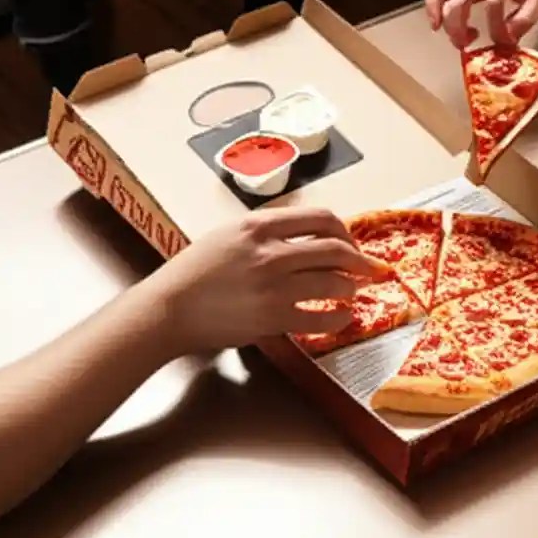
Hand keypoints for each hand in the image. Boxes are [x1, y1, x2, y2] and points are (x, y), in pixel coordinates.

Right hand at [149, 207, 382, 352]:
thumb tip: (306, 238)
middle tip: (368, 270)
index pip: (322, 218)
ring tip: (350, 294)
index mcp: (260, 224)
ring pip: (335, 282)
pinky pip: (322, 317)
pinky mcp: (273, 317)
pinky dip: (340, 319)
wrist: (169, 308)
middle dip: (360, 260)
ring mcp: (274, 285)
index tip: (351, 244)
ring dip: (350, 289)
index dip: (346, 231)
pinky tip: (341, 319)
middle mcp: (271, 250)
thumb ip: (265, 232)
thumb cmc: (194, 272)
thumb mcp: (228, 235)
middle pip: (336, 248)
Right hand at [425, 0, 537, 49]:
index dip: (497, 28)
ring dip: (439, 14)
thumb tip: (506, 41)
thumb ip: (526, 18)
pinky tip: (439, 25)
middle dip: (459, 26)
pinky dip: (433, 5)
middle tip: (468, 46)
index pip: (493, 2)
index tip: (506, 44)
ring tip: (452, 38)